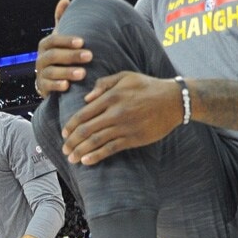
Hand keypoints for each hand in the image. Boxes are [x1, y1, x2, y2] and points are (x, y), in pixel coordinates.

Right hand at [34, 0, 91, 96]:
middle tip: (90, 56)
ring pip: (52, 71)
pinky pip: (48, 86)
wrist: (51, 80)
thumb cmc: (61, 56)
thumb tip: (64, 0)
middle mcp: (41, 58)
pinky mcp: (43, 87)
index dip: (67, 40)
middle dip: (72, 56)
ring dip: (67, 72)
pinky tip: (68, 86)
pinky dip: (57, 86)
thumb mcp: (61, 39)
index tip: (82, 41)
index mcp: (46, 45)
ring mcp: (41, 73)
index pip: (54, 40)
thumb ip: (62, 21)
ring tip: (83, 74)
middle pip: (54, 55)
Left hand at [61, 71, 182, 165]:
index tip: (64, 134)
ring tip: (72, 158)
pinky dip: (97, 156)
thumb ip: (104, 84)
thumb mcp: (125, 77)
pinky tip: (87, 161)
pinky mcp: (133, 138)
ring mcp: (124, 127)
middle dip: (72, 142)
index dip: (71, 126)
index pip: (83, 114)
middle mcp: (115, 112)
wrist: (173, 100)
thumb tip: (87, 98)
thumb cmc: (148, 86)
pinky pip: (111, 149)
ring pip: (96, 141)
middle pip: (86, 130)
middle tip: (64, 150)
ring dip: (80, 151)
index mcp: (111, 96)